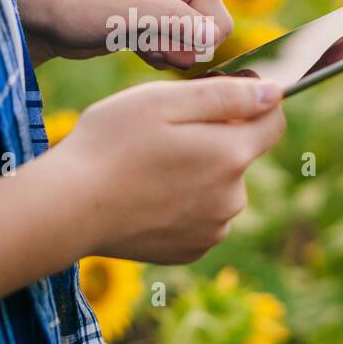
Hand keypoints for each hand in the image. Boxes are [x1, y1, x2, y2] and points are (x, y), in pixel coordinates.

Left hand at [17, 0, 324, 68]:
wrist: (42, 19)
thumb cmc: (76, 5)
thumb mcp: (121, 13)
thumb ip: (171, 24)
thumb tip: (213, 40)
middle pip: (223, 26)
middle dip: (193, 43)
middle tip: (149, 43)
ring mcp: (174, 5)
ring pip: (207, 46)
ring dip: (176, 56)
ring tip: (138, 46)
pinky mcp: (165, 26)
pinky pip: (188, 54)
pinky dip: (166, 60)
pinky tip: (137, 52)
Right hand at [50, 76, 286, 263]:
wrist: (68, 208)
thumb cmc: (109, 144)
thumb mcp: (163, 100)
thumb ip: (225, 94)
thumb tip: (274, 94)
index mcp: (231, 154)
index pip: (274, 121)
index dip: (252, 101)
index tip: (219, 95)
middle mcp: (233, 198)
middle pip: (242, 154)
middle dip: (215, 138)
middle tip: (162, 133)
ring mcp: (212, 229)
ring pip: (220, 187)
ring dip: (198, 173)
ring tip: (148, 167)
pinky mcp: (191, 249)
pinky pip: (201, 216)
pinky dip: (183, 203)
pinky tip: (146, 196)